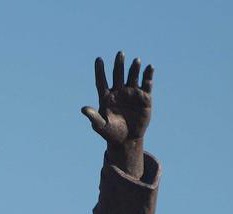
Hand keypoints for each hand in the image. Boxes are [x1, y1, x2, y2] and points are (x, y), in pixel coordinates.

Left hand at [81, 52, 153, 177]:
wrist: (127, 140)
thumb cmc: (111, 133)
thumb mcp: (101, 126)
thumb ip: (93, 117)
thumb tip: (83, 109)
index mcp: (106, 97)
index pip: (101, 81)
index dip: (99, 71)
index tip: (98, 59)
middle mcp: (119, 92)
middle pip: (118, 75)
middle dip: (119, 65)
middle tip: (120, 53)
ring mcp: (131, 93)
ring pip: (132, 77)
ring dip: (134, 69)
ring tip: (136, 60)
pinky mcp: (144, 98)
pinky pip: (146, 84)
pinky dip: (148, 76)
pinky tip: (149, 67)